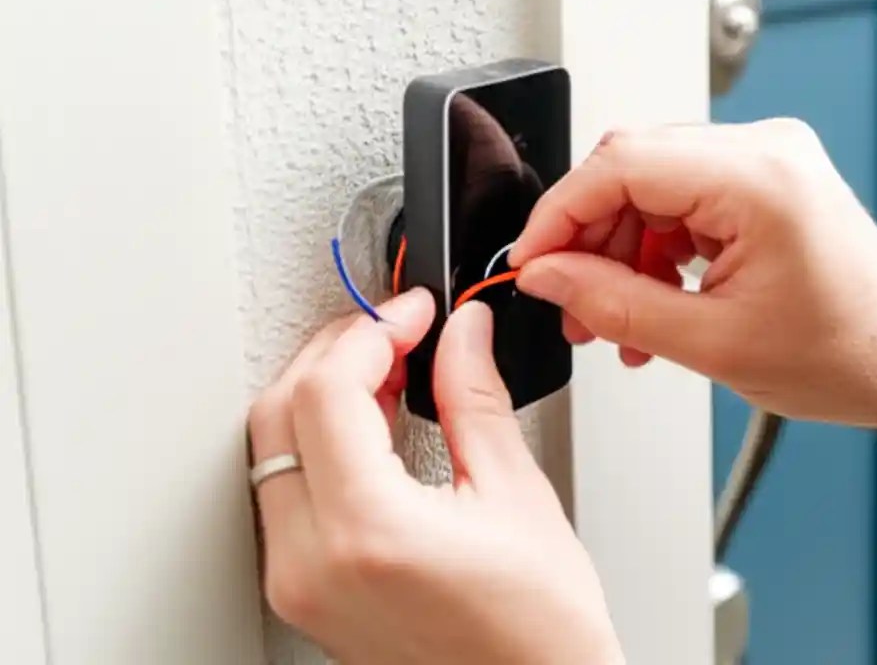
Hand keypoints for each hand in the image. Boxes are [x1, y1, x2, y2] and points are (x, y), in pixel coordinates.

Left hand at [247, 291, 621, 664]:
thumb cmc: (538, 631)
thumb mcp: (515, 494)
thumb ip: (475, 397)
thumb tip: (462, 331)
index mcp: (370, 532)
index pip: (327, 391)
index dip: (370, 331)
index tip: (412, 312)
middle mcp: (314, 562)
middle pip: (281, 412)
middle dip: (338, 353)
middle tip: (400, 332)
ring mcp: (299, 581)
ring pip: (270, 449)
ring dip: (321, 394)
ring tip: (389, 373)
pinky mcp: (302, 590)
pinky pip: (282, 492)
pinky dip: (316, 443)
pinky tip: (368, 425)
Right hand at [510, 119, 876, 423]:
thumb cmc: (845, 354)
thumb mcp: (711, 343)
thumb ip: (615, 303)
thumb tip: (548, 277)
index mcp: (758, 179)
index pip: (621, 164)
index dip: (560, 215)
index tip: (530, 261)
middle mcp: (766, 151)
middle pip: (632, 168)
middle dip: (589, 238)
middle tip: (570, 300)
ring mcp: (769, 161)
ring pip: (651, 185)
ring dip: (620, 251)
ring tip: (612, 320)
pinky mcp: (767, 181)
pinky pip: (684, 199)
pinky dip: (656, 249)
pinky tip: (650, 304)